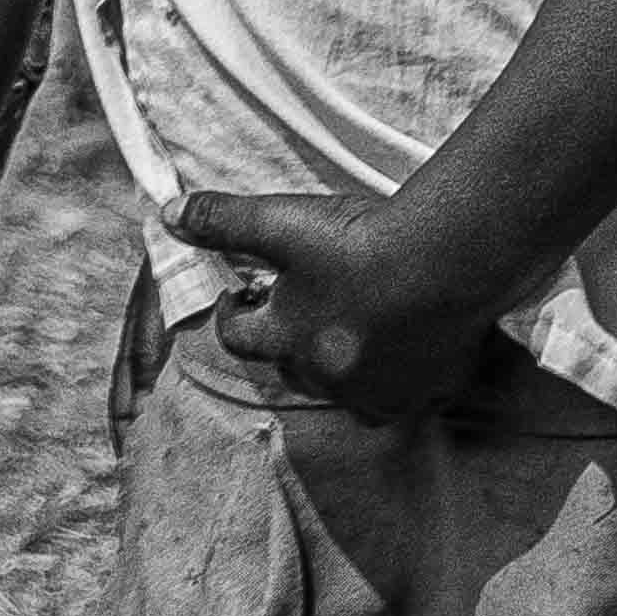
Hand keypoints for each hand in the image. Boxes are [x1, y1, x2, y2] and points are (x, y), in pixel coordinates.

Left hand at [182, 185, 512, 419]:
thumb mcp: (280, 221)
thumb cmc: (359, 241)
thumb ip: (221, 220)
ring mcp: (382, 391)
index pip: (238, 336)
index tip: (242, 291)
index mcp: (286, 339)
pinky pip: (405, 399)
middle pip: (291, 367)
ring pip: (347, 393)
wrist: (449, 259)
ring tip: (348, 334)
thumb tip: (167, 216)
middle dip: (287, 341)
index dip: (234, 311)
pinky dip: (397, 380)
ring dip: (340, 369)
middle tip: (300, 307)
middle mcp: (329, 377)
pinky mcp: (431, 391)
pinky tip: (404, 352)